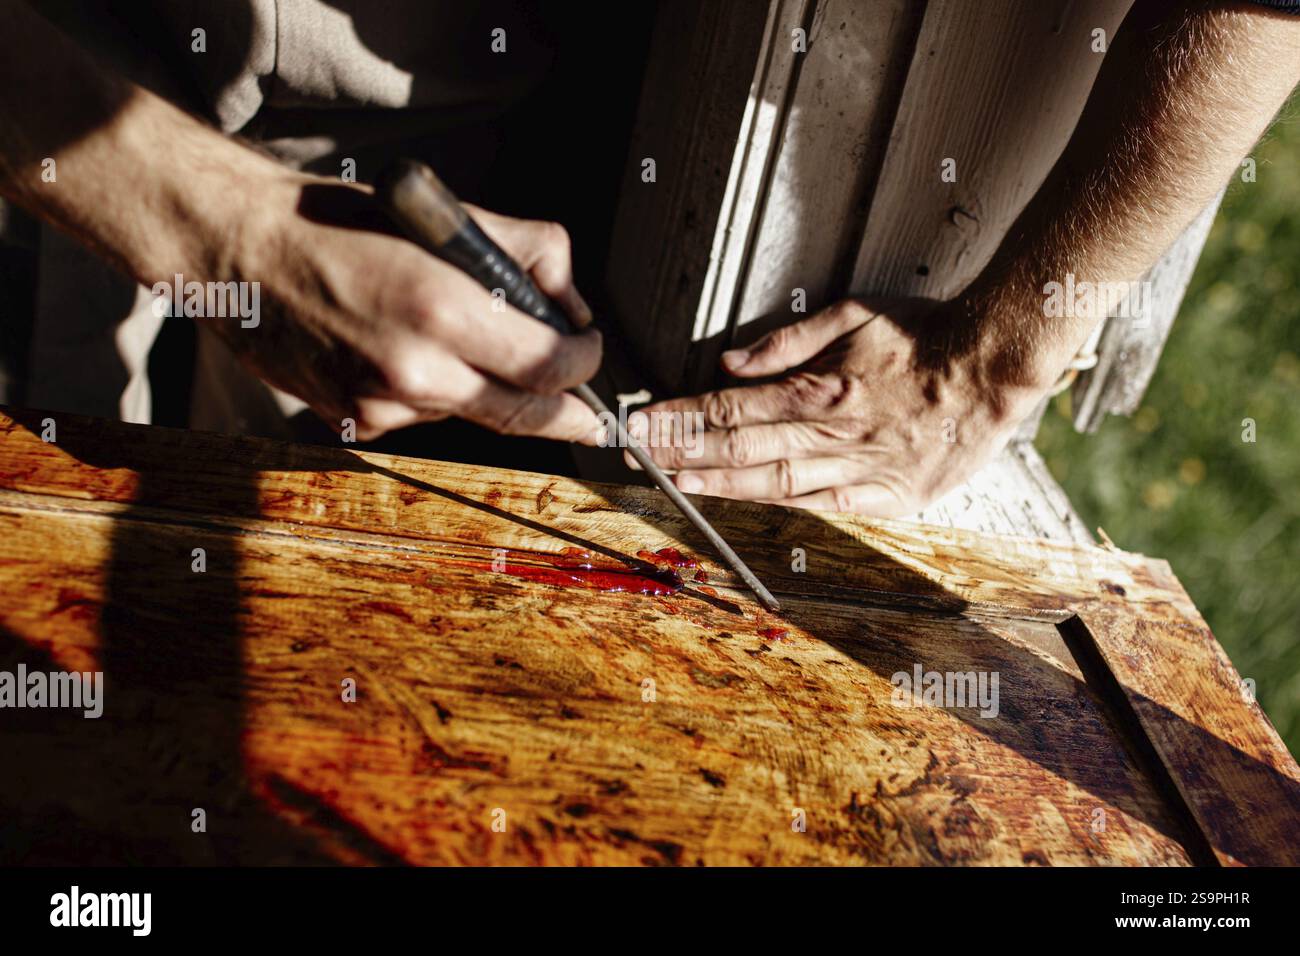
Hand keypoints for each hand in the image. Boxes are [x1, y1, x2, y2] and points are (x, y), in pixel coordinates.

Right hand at [202, 172, 602, 442]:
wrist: (240, 249)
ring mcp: (380, 405)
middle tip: (589, 415)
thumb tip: (570, 303)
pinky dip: (438, 392)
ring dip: (490, 391)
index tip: (589, 350)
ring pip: (472, 414)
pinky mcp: (356, 422)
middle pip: (524, 414)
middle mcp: (413, 370)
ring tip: (461, 342)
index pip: (548, 365)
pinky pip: (424, 416)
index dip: (583, 363)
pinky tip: (405, 351)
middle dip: (566, 412)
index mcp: (440, 308)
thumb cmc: (338, 221)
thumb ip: (526, 253)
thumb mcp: (443, 215)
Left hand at [628, 297, 1048, 516]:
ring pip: (774, 481)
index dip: (684, 419)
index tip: (646, 424)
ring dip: (720, 484)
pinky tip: (746, 507)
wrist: (993, 368)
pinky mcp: (887, 495)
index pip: (733, 407)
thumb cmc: (924, 335)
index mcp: (820, 388)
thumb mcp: (853, 313)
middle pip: (742, 446)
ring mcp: (859, 469)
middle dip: (684, 452)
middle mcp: (832, 433)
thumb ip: (788, 342)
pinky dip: (781, 507)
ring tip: (677, 484)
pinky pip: (823, 506)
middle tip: (640, 457)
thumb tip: (731, 364)